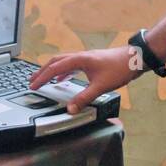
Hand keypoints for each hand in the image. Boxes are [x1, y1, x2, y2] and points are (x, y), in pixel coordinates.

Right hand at [28, 46, 143, 113]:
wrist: (134, 58)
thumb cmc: (119, 68)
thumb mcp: (100, 86)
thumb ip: (84, 98)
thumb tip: (70, 109)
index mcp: (79, 60)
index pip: (54, 68)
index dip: (42, 77)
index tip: (33, 85)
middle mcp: (80, 56)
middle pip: (54, 62)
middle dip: (42, 72)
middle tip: (31, 81)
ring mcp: (85, 58)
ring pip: (62, 62)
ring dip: (51, 70)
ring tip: (43, 79)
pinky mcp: (90, 61)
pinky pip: (71, 65)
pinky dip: (63, 72)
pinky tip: (63, 79)